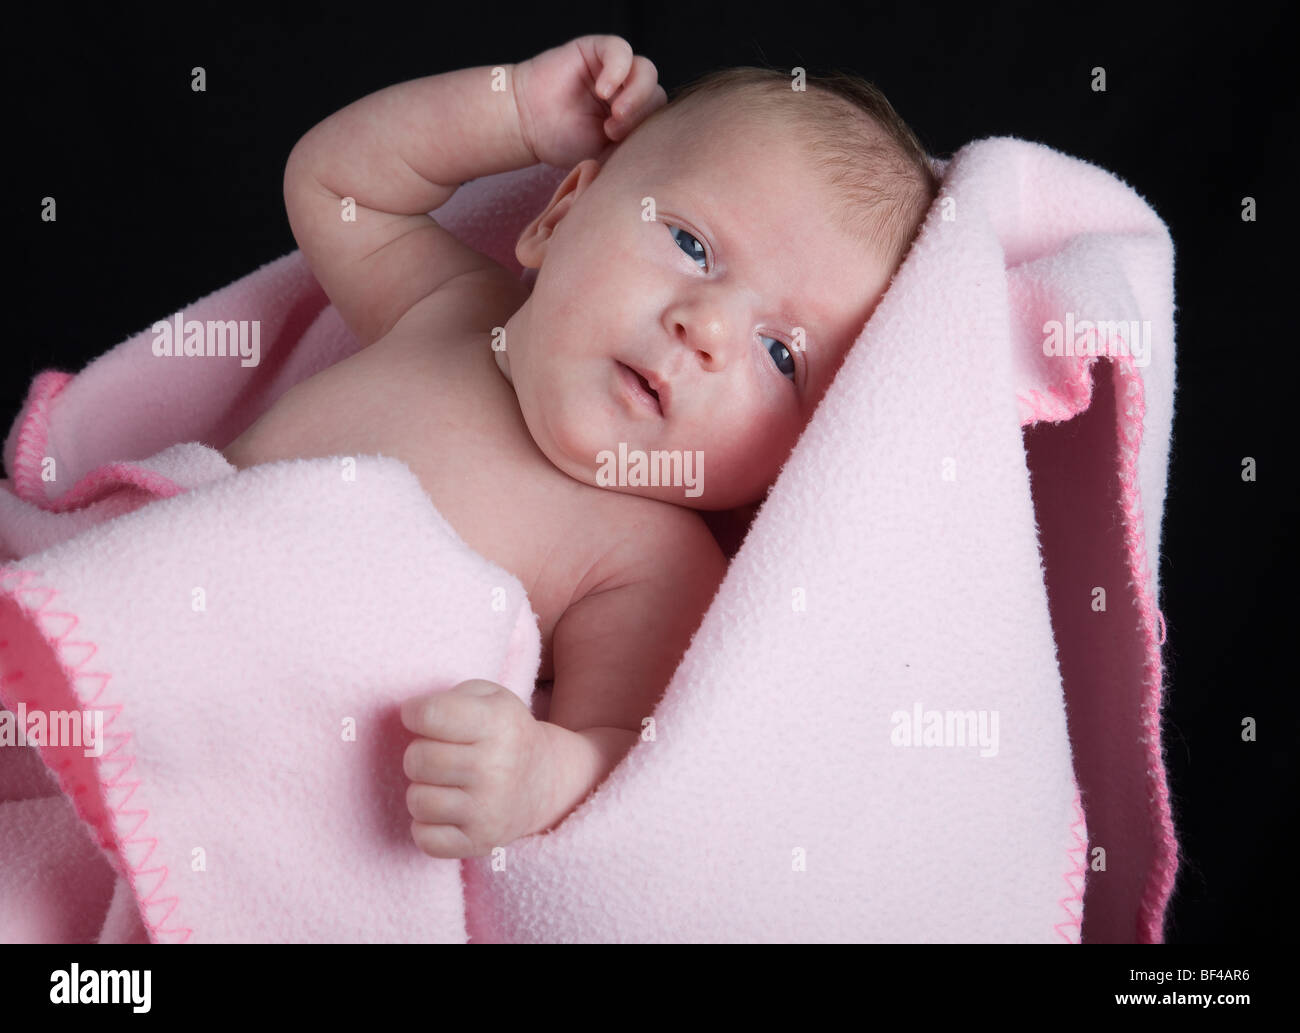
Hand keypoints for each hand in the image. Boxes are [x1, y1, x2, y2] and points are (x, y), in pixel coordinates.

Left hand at [401, 679, 552, 858]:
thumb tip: (410, 716)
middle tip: (438, 753)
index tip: (422, 717)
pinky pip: (425, 839)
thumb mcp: (489, 697)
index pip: (430, 715)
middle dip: (418, 753)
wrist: (544, 781)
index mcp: (498, 723)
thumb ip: (449, 697)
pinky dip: (426, 826)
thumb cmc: (502, 733)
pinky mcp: (480, 842)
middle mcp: (497, 768)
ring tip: (443, 783)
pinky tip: (445, 811)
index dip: (414, 713)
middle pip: (419, 759)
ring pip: (418, 800)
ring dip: (422, 790)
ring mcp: (489, 810)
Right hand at [512, 34, 666, 168]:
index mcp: (635, 116)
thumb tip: (655, 154)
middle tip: (614, 130)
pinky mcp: (598, 50)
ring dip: (635, 95)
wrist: (528, 126)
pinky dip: (617, 70)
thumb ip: (631, 150)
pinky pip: (621, 51)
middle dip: (640, 115)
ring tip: (614, 113)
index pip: (659, 119)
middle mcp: (628, 91)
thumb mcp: (605, 155)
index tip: (623, 147)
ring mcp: (615, 70)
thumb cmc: (563, 142)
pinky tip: (603, 90)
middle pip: (656, 96)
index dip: (648, 132)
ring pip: (646, 72)